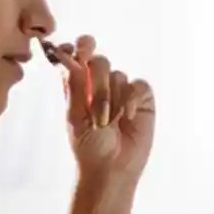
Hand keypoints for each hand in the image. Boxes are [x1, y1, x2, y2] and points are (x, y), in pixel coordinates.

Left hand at [45, 35, 155, 183]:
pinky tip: (128, 118)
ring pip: (118, 75)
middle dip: (97, 84)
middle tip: (96, 111)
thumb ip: (73, 83)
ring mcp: (122, 90)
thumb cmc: (89, 145)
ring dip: (113, 100)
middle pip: (100, 61)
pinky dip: (132, 100)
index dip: (81, 46)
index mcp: (80, 84)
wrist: (112, 167)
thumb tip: (70, 54)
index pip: (79, 53)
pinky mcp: (142, 99)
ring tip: (110, 123)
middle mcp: (101, 83)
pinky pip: (138, 85)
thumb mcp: (74, 114)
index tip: (81, 50)